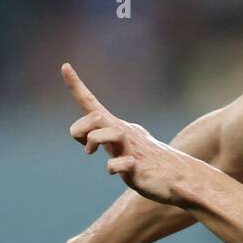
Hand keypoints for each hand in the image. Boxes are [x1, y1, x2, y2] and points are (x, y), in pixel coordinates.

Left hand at [62, 63, 200, 206]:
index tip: (64, 66)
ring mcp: (132, 149)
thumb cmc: (147, 161)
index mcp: (118, 126)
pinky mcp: (138, 167)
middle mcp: (124, 132)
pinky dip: (114, 167)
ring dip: (94, 142)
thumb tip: (86, 137)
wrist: (179, 175)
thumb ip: (105, 139)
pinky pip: (121, 163)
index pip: (92, 103)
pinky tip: (115, 170)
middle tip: (86, 148)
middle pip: (95, 116)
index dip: (76, 85)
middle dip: (80, 129)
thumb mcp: (123, 145)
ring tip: (91, 155)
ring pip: (110, 133)